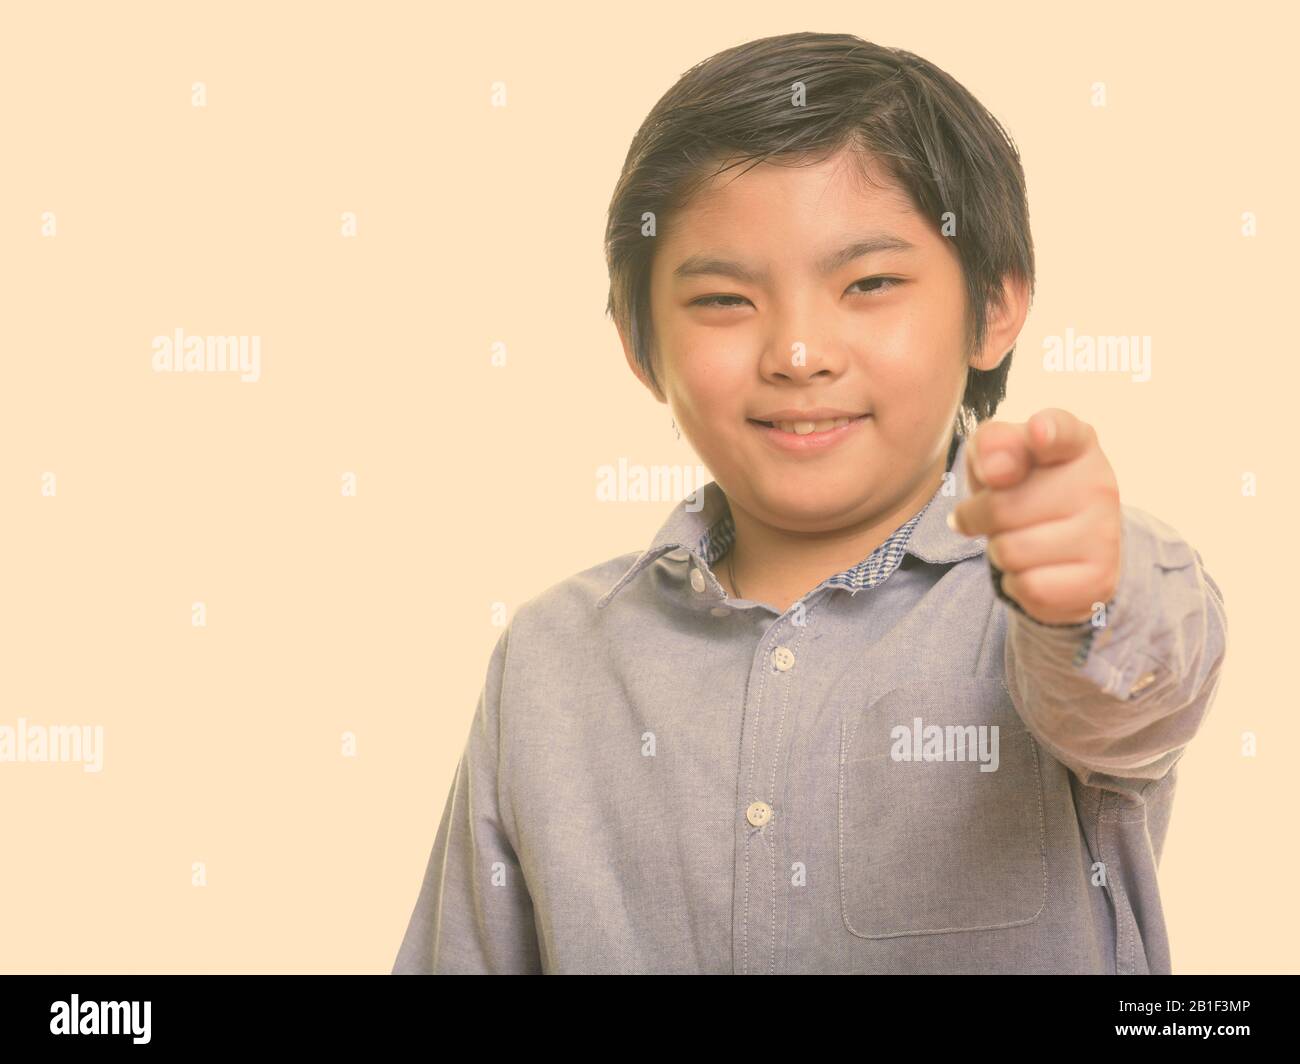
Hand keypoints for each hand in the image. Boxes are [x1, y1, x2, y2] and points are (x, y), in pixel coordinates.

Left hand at [948, 408, 1121, 624]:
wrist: (1065, 550)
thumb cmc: (1021, 489)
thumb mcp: (997, 456)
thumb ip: (991, 445)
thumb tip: (997, 471)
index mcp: (1075, 442)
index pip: (1061, 431)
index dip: (1046, 432)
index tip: (1037, 432)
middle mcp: (1099, 483)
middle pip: (1001, 507)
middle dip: (981, 518)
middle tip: (1000, 516)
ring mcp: (1105, 533)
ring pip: (1010, 551)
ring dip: (999, 552)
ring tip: (1021, 540)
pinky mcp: (1101, 578)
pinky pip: (1028, 587)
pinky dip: (1016, 584)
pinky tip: (1036, 569)